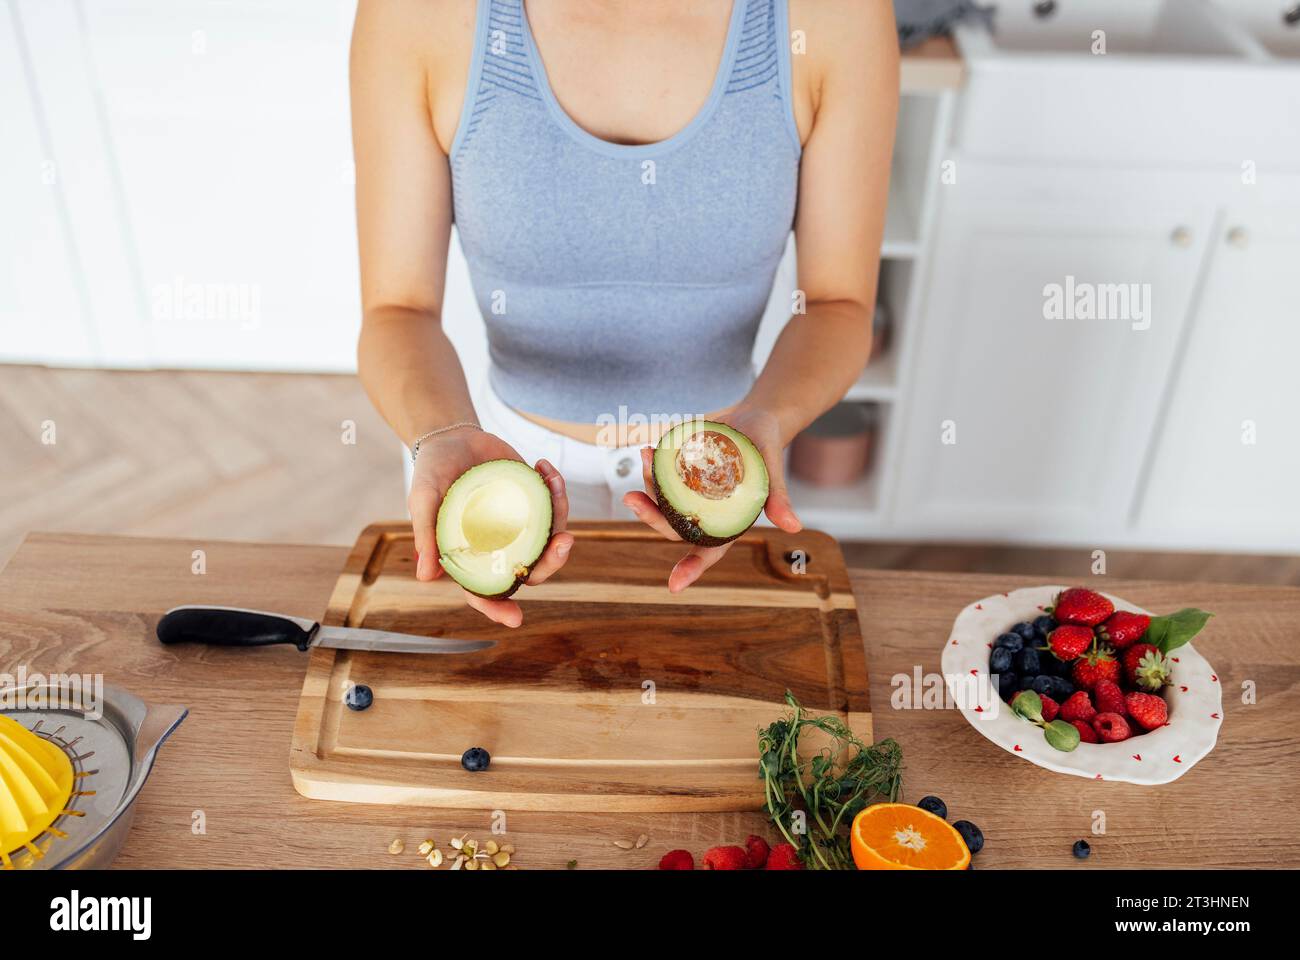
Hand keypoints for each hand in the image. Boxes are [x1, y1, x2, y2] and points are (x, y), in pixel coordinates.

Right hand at [409, 426, 572, 626]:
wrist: (451, 439)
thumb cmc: (431, 473)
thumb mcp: (423, 500)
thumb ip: (425, 534)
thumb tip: (425, 577)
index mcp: (471, 556)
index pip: (484, 591)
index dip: (498, 609)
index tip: (516, 619)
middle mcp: (499, 546)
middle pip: (529, 570)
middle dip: (551, 562)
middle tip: (563, 542)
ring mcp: (519, 526)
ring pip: (548, 539)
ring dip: (561, 517)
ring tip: (556, 484)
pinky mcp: (532, 502)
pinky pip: (552, 507)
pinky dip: (556, 490)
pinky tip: (545, 467)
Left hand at [622, 406, 800, 592]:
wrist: (754, 419)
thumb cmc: (766, 445)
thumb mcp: (772, 466)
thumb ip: (778, 497)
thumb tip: (794, 528)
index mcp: (728, 520)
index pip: (709, 551)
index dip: (692, 568)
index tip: (673, 586)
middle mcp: (705, 511)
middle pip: (674, 527)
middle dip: (650, 516)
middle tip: (631, 498)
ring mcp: (690, 493)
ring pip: (662, 502)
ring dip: (648, 485)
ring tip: (645, 456)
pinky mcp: (680, 474)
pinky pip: (661, 478)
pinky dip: (651, 467)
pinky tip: (648, 451)